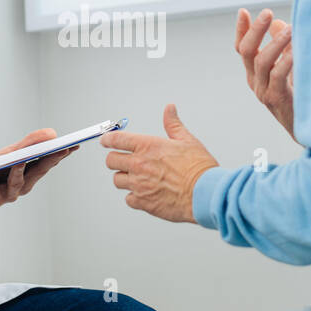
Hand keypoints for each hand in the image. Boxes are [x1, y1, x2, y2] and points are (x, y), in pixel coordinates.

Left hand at [0, 128, 78, 211]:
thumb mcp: (11, 153)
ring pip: (16, 182)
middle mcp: (23, 186)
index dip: (62, 153)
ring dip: (19, 171)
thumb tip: (52, 133)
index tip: (75, 144)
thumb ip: (30, 143)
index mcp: (30, 174)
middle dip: (50, 159)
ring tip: (20, 160)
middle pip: (38, 171)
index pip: (49, 162)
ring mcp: (8, 194)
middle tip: (61, 148)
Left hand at [102, 104, 218, 222]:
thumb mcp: (187, 140)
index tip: (105, 141)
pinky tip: (145, 193)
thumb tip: (169, 109)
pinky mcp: (143, 202)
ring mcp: (139, 184)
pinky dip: (134, 196)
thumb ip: (173, 124)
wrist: (205, 194)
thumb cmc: (198, 168)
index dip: (108, 139)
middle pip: (111, 161)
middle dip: (116, 159)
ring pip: (117, 180)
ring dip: (125, 178)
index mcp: (148, 146)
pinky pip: (128, 198)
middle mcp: (139, 164)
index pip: (116, 139)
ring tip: (138, 178)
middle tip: (124, 161)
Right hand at [236, 7, 294, 139]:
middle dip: (255, 30)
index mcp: (255, 73)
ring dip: (275, 42)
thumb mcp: (290, 67)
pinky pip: (277, 76)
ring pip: (261, 62)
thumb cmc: (302, 95)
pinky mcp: (277, 99)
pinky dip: (285, 61)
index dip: (241, 30)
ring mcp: (263, 92)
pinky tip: (296, 51)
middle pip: (247, 51)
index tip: (244, 11)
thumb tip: (279, 23)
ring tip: (290, 29)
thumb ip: (284, 46)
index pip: (241, 48)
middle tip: (267, 12)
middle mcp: (255, 82)